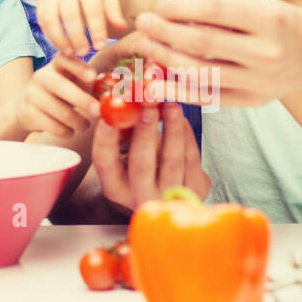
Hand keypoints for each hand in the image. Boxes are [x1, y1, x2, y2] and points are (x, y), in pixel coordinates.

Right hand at [14, 53, 101, 138]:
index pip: (64, 59)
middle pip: (60, 86)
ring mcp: (32, 95)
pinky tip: (70, 131)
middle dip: (82, 99)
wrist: (27, 109)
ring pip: (60, 112)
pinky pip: (53, 126)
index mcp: (55, 66)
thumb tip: (115, 90)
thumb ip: (90, 83)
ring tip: (85, 126)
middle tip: (98, 111)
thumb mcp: (72, 83)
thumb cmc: (60, 95)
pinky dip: (67, 132)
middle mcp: (41, 76)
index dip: (78, 67)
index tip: (93, 76)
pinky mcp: (28, 113)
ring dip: (79, 122)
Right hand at [34, 0, 128, 54]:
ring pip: (50, 18)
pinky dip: (49, 34)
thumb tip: (122, 28)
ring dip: (59, 39)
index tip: (100, 47)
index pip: (92, 8)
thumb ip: (114, 8)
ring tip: (71, 53)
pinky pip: (41, 17)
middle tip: (85, 53)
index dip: (96, 29)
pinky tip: (60, 45)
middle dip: (77, 37)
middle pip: (69, 14)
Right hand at [93, 101, 209, 212]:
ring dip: (172, 128)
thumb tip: (126, 103)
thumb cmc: (139, 162)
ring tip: (170, 104)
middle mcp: (141, 198)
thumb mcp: (124, 150)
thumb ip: (122, 130)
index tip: (109, 110)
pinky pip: (192, 159)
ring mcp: (170, 197)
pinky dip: (187, 135)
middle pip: (141, 165)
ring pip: (172, 161)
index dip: (106, 135)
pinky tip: (181, 118)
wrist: (167, 189)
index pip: (105, 161)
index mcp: (115, 188)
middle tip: (148, 105)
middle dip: (145, 131)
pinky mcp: (196, 190)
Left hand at [133, 0, 301, 107]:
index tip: (158, 4)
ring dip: (165, 59)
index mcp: (269, 20)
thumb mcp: (257, 6)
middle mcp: (266, 52)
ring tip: (144, 46)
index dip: (181, 8)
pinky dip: (179, 91)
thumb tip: (170, 8)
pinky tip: (155, 83)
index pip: (215, 11)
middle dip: (166, 32)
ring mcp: (260, 81)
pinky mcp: (252, 101)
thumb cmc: (278, 23)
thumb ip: (219, 9)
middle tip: (142, 23)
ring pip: (202, 72)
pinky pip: (209, 97)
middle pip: (203, 43)